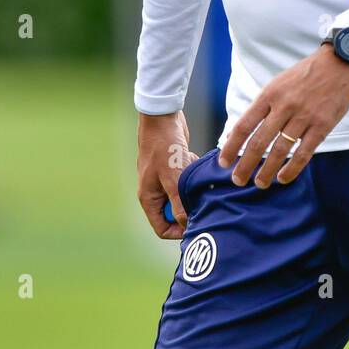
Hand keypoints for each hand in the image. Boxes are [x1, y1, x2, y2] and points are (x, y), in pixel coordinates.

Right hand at [136, 109, 198, 238]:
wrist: (162, 117)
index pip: (162, 228)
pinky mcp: (174, 168)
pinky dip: (192, 172)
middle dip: (189, 204)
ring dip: (191, 186)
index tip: (196, 224)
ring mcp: (164, 179)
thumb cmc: (163, 146)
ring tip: (190, 171)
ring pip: (183, 195)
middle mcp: (155, 192)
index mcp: (149, 198)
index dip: (178, 231)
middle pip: (175, 213)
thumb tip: (186, 226)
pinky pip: (187, 180)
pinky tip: (191, 159)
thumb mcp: (172, 177)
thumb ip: (179, 203)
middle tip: (199, 195)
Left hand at [217, 42, 348, 188]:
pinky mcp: (322, 126)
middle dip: (245, 165)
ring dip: (267, 171)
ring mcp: (304, 117)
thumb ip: (262, 106)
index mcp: (270, 94)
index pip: (244, 125)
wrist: (339, 65)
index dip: (231, 146)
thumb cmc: (305, 75)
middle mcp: (284, 106)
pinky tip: (283, 178)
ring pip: (280, 151)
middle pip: (259, 142)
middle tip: (237, 180)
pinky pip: (303, 153)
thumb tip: (241, 131)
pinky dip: (291, 169)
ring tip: (260, 183)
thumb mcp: (278, 83)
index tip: (224, 161)